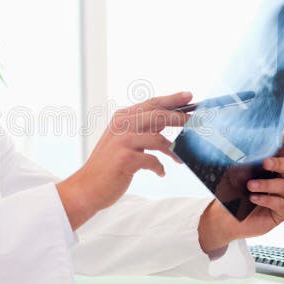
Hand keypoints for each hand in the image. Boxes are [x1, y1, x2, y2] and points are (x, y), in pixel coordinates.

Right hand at [57, 91, 191, 228]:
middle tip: (196, 122)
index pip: (151, 103)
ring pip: (158, 138)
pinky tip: (160, 173)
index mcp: (122, 118)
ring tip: (180, 159)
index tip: (190, 96)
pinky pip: (152, 160)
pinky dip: (159, 167)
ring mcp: (123, 141)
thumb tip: (165, 120)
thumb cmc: (108, 165)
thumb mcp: (123, 141)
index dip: (172, 99)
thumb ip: (141, 129)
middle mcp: (122, 125)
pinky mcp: (126, 158)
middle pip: (158, 115)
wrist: (87, 187)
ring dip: (173, 150)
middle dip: (179, 117)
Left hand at [197, 132, 283, 252]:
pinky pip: (280, 204)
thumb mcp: (232, 175)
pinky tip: (254, 199)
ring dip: (266, 184)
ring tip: (250, 186)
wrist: (225, 218)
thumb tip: (238, 153)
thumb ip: (240, 164)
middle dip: (278, 163)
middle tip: (265, 162)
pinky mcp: (283, 211)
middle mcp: (282, 179)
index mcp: (272, 166)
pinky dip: (267, 200)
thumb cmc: (231, 193)